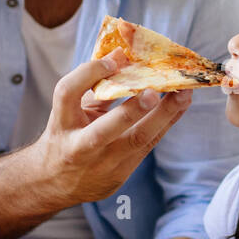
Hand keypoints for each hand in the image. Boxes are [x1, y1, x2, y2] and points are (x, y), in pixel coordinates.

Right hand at [32, 48, 192, 210]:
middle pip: (103, 130)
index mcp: (61, 123)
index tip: (116, 58)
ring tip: (184, 94)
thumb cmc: (66, 135)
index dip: (89, 73)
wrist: (55, 183)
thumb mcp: (70, 110)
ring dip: (163, 116)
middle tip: (155, 90)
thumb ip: (92, 86)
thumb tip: (123, 55)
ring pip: (136, 142)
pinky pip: (148, 146)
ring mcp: (100, 165)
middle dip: (132, 110)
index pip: (68, 93)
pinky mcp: (119, 175)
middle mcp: (78, 147)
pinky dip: (166, 123)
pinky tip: (180, 106)